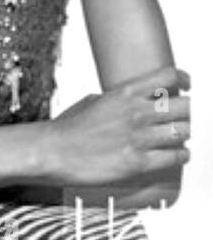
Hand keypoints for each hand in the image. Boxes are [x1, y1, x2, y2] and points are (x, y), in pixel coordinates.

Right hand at [47, 66, 190, 186]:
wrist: (52, 152)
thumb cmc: (68, 129)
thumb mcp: (93, 102)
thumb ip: (120, 100)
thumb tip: (136, 101)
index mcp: (124, 94)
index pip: (168, 76)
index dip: (183, 79)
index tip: (186, 85)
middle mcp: (136, 113)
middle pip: (186, 106)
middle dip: (188, 111)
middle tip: (183, 116)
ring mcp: (139, 138)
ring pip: (186, 131)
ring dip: (184, 134)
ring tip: (177, 137)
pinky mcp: (139, 163)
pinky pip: (178, 156)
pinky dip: (181, 155)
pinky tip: (174, 154)